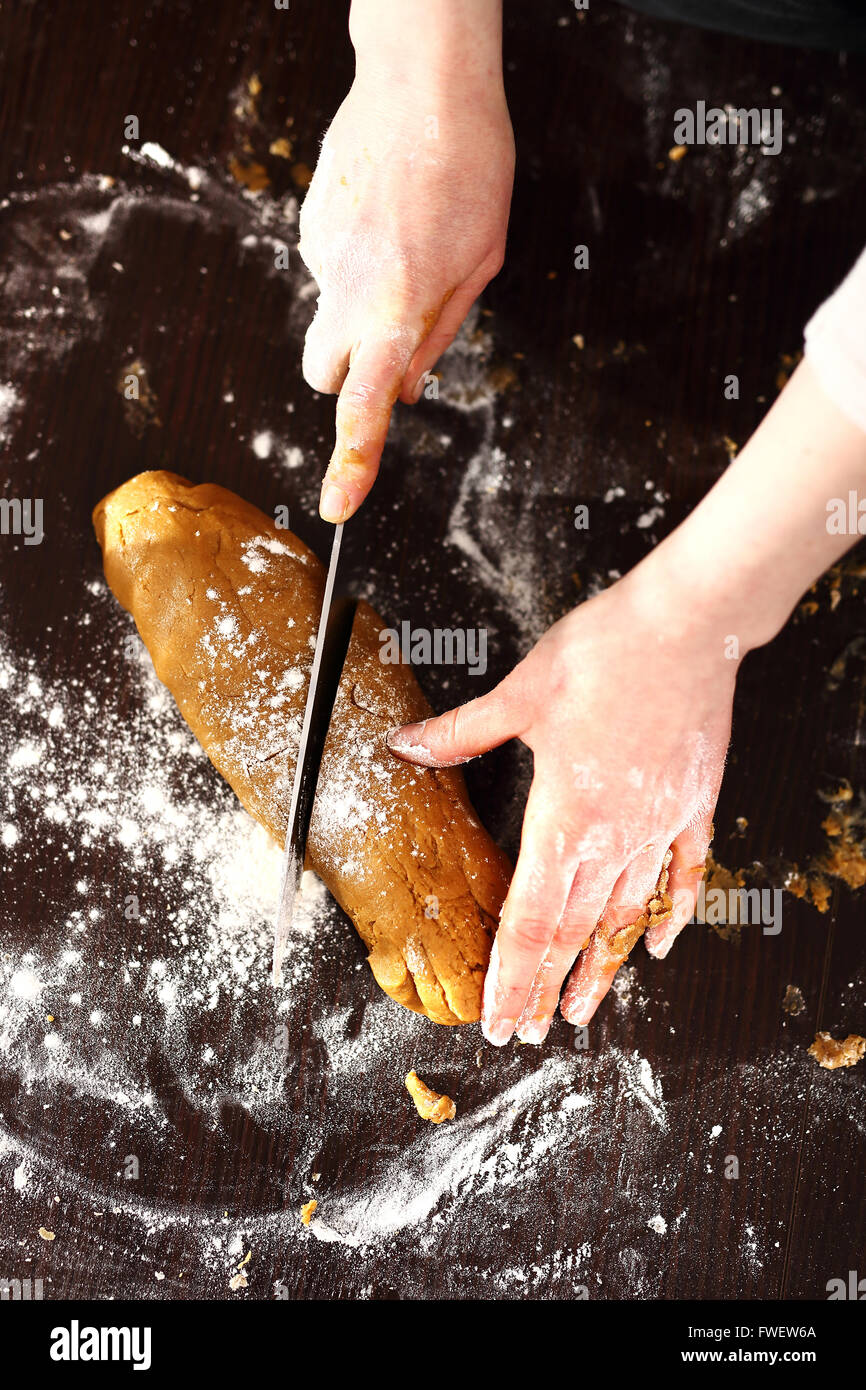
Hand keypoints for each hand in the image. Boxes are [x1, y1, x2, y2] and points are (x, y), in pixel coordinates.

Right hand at [299, 46, 513, 521]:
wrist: (422, 79)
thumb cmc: (467, 165)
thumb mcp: (479, 264)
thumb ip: (439, 334)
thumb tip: (410, 390)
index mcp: (397, 308)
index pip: (366, 407)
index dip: (352, 462)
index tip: (340, 505)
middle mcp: (346, 290)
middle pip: (323, 374)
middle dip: (352, 376)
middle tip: (393, 343)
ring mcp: (320, 257)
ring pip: (325, 320)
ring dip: (355, 318)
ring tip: (403, 260)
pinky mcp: (309, 227)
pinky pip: (328, 272)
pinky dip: (353, 269)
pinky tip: (386, 225)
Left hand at [386, 564, 737, 1044]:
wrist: (687, 624)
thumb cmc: (604, 652)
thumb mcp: (521, 693)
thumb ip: (461, 732)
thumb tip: (405, 745)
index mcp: (567, 818)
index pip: (531, 920)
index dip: (512, 976)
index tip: (499, 1018)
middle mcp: (616, 837)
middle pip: (575, 933)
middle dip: (546, 988)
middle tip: (527, 1032)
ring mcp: (660, 826)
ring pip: (627, 918)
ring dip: (602, 971)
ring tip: (582, 1012)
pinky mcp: (694, 806)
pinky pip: (684, 876)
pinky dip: (670, 916)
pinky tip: (656, 946)